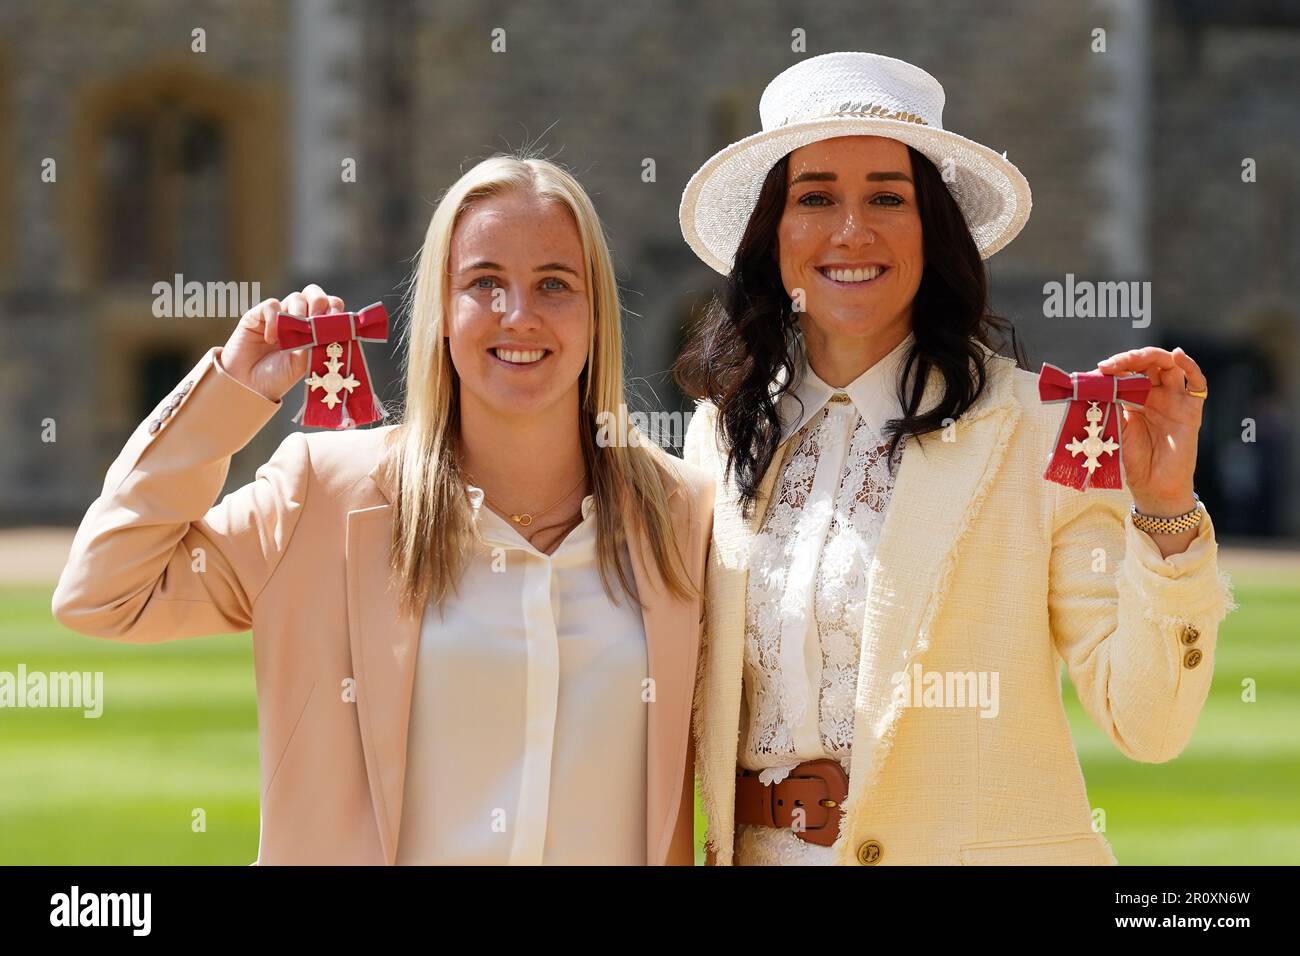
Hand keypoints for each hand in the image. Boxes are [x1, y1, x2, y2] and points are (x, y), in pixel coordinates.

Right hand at [220, 285, 344, 401]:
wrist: (249, 385)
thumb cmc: (279, 376)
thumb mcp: (304, 363)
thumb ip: (316, 345)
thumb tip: (330, 330)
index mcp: (315, 329)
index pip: (331, 307)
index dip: (335, 309)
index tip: (335, 322)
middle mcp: (299, 319)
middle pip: (315, 294)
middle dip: (319, 302)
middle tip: (316, 319)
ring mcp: (280, 315)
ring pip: (296, 297)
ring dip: (299, 313)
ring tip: (293, 336)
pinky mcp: (258, 315)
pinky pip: (272, 305)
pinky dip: (274, 320)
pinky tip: (271, 339)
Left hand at [1096, 345, 1204, 515]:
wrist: (1152, 486)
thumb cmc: (1130, 459)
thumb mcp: (1113, 427)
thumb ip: (1107, 404)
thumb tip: (1091, 380)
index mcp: (1134, 397)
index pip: (1127, 370)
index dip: (1114, 366)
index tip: (1098, 370)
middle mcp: (1155, 394)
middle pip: (1147, 363)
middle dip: (1129, 359)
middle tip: (1111, 365)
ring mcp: (1175, 399)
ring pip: (1169, 365)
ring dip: (1152, 357)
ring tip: (1135, 359)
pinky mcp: (1192, 409)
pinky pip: (1197, 382)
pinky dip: (1189, 364)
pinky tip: (1177, 355)